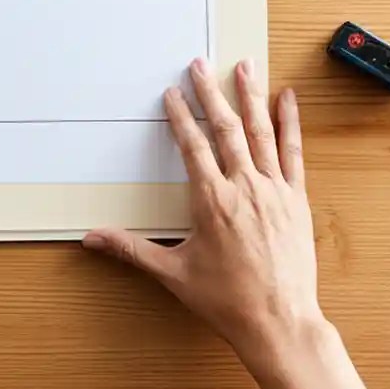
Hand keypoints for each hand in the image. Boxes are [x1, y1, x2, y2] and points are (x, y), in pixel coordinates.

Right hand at [83, 58, 370, 388]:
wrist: (280, 323)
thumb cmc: (228, 301)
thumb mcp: (173, 274)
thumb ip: (131, 250)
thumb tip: (92, 239)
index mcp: (212, 202)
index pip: (193, 147)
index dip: (180, 117)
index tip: (172, 94)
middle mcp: (244, 188)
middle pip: (226, 129)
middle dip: (211, 93)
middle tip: (200, 65)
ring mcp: (275, 191)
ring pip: (260, 132)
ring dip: (250, 97)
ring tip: (245, 66)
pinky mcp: (297, 201)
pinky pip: (293, 153)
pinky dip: (290, 124)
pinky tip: (288, 99)